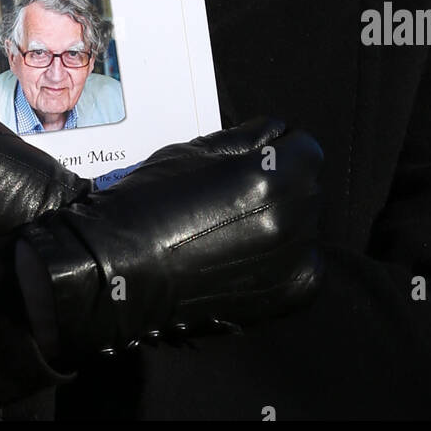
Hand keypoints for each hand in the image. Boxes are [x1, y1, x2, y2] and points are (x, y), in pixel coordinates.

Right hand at [12, 117, 323, 365]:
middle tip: (241, 195)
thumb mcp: (198, 149)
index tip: (253, 159)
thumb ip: (249, 137)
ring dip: (284, 221)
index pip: (306, 147)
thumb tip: (279, 135)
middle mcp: (294, 219)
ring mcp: (295, 262)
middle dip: (284, 183)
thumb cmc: (152, 200)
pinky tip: (246, 257)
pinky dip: (283, 258)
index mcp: (274, 176)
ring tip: (238, 230)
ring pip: (307, 225)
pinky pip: (303, 263)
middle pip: (309, 186)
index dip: (278, 148)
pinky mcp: (290, 294)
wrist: (121, 272)